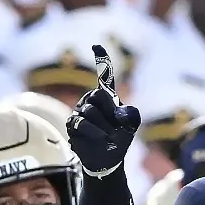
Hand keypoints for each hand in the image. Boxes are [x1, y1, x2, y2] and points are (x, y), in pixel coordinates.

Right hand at [66, 45, 138, 178]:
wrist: (108, 158)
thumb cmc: (119, 138)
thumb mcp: (131, 127)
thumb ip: (131, 116)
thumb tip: (120, 113)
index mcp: (106, 98)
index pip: (104, 77)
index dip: (101, 61)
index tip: (96, 46)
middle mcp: (90, 101)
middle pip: (98, 96)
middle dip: (109, 112)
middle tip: (115, 125)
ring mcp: (79, 112)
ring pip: (90, 112)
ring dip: (105, 127)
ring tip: (108, 137)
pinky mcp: (72, 125)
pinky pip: (82, 123)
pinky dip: (95, 133)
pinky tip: (101, 139)